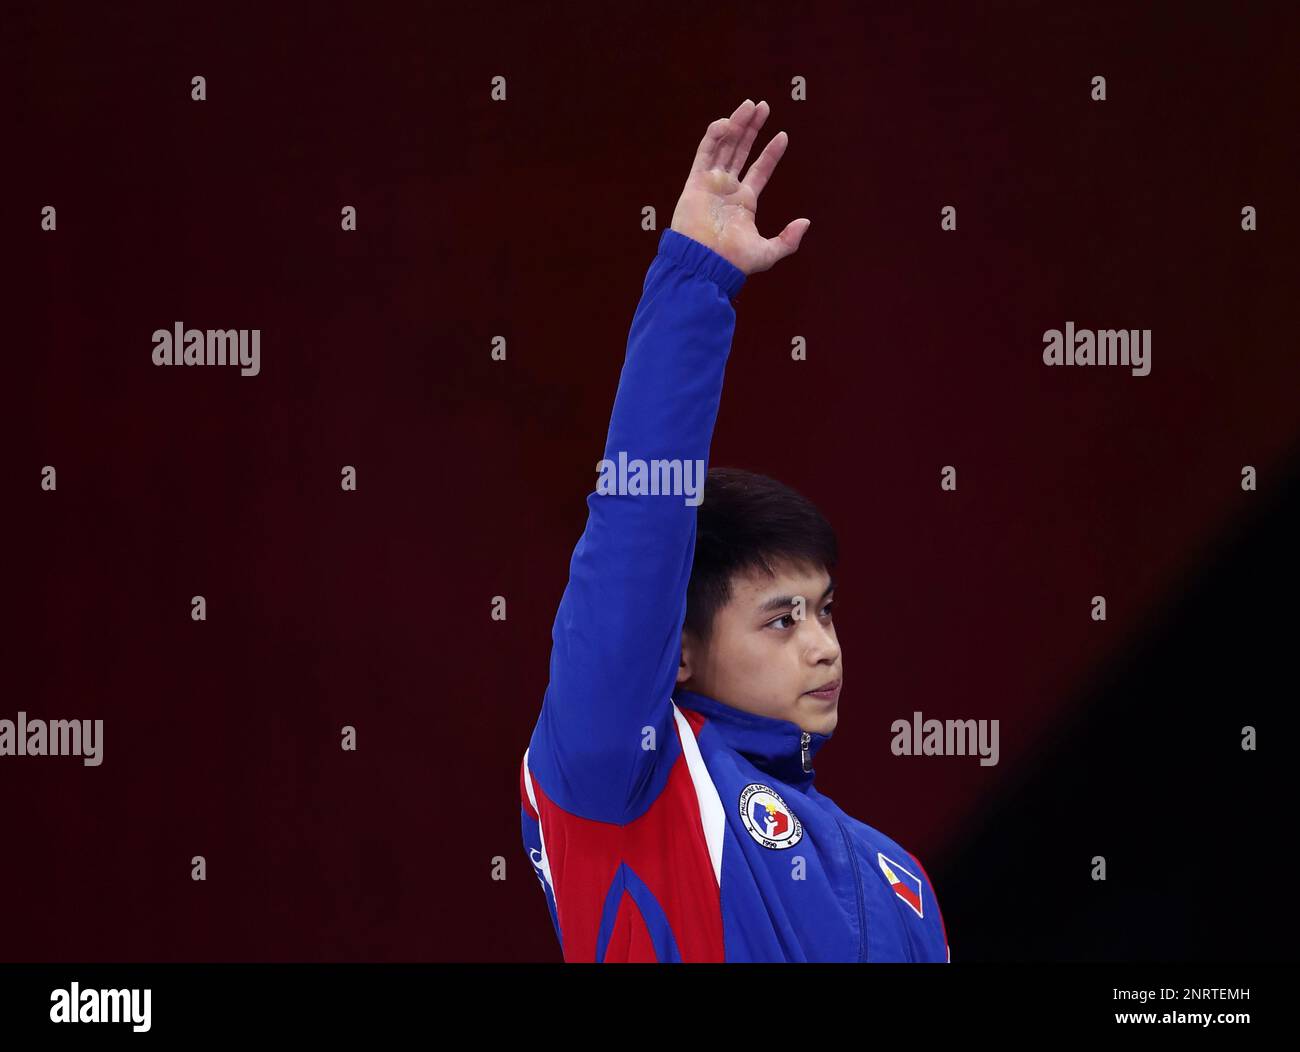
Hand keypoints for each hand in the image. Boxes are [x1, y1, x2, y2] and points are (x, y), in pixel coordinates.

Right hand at [669, 98, 808, 275]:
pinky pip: (705, 153)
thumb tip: (806, 222)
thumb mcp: (768, 253)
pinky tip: (727, 122)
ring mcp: (711, 183)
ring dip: (736, 124)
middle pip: (741, 151)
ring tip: (750, 105)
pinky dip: (714, 136)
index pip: (760, 170)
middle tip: (763, 107)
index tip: (783, 136)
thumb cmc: (733, 262)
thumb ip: (788, 239)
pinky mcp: (696, 182)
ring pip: (725, 146)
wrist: (704, 265)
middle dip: (752, 129)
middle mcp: (728, 189)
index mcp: (744, 202)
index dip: (771, 153)